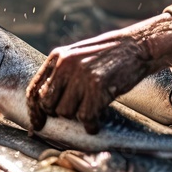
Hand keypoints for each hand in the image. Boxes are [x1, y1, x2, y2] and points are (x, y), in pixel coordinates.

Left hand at [26, 13, 171, 133]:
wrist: (136, 46)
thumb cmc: (108, 56)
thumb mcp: (78, 57)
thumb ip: (61, 75)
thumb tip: (45, 105)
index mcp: (58, 57)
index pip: (35, 89)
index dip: (34, 111)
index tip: (37, 125)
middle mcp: (65, 65)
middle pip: (49, 105)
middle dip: (60, 112)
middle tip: (78, 109)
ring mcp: (81, 75)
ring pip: (66, 113)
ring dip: (79, 116)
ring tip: (92, 107)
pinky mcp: (97, 86)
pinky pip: (86, 117)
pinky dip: (92, 124)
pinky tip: (98, 119)